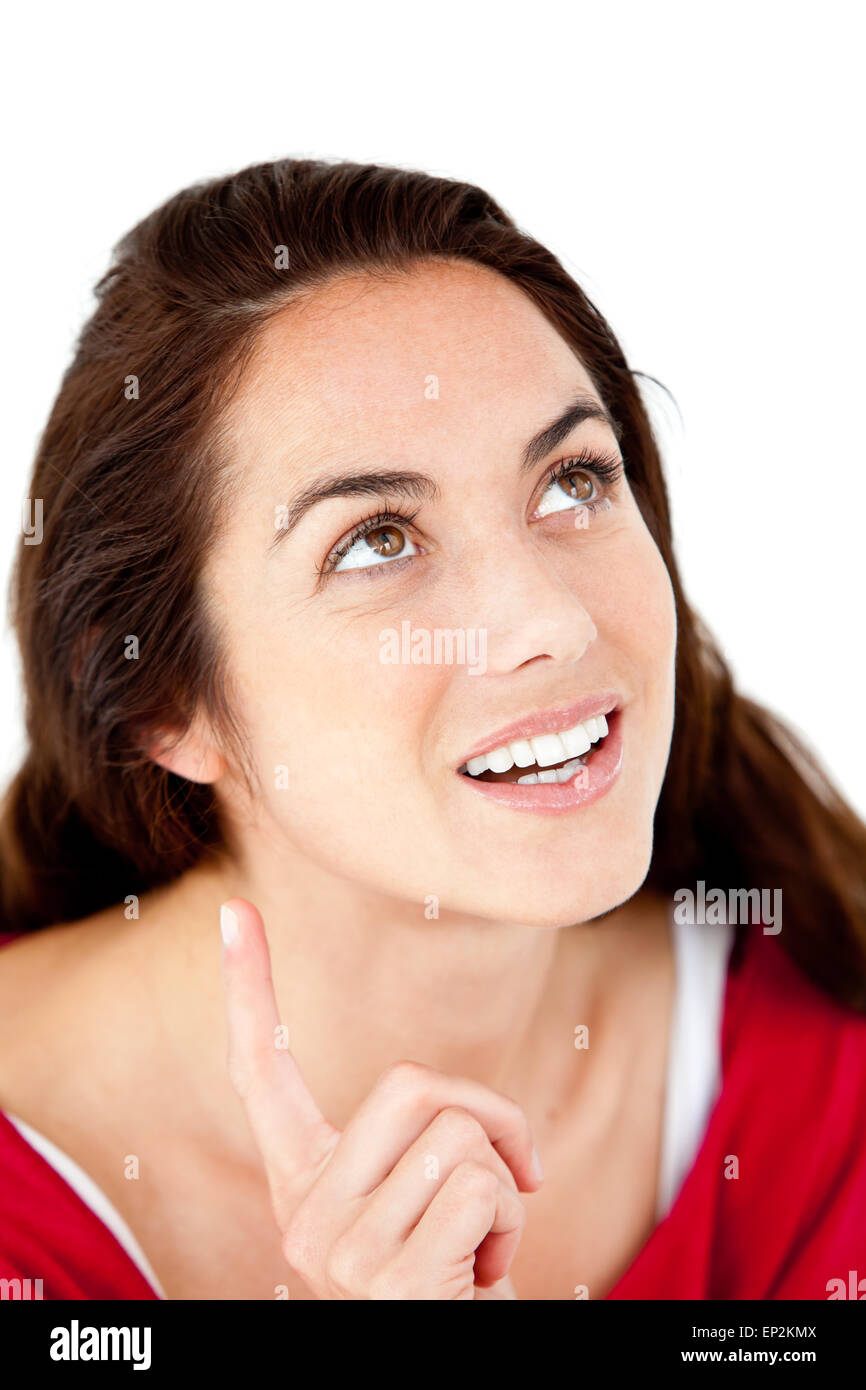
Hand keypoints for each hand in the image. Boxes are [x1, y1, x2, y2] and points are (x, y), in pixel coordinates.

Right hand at [218, 897, 540, 1298]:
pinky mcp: (387, 1278)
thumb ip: (410, 1147)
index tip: (232, 908)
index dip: (248, 987)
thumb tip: (451, 1109)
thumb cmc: (445, 1280)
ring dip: (506, 1183)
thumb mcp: (415, 1206)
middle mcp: (303, 1212)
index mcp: (303, 1180)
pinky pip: (482, 1189)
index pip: (261, 1070)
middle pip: (408, 1083)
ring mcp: (339, 1250)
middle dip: (484, 1111)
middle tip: (508, 1167)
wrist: (447, 1362)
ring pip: (457, 1138)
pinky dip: (513, 1223)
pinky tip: (485, 1275)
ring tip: (484, 1243)